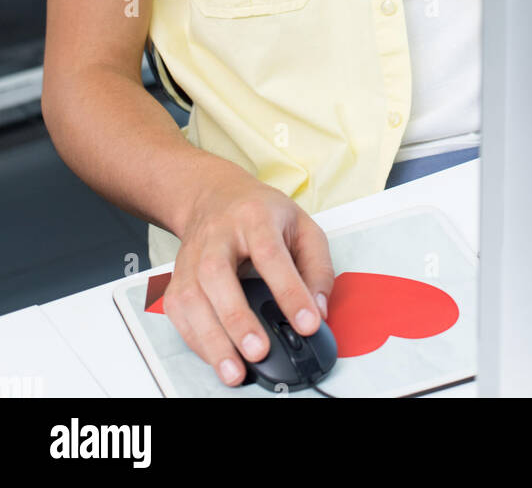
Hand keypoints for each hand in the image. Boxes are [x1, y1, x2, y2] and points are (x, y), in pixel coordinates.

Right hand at [162, 170, 334, 386]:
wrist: (214, 195)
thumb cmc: (260, 212)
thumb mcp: (302, 226)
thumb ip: (317, 267)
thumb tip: (319, 310)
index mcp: (255, 217)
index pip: (271, 255)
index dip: (290, 291)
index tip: (307, 324)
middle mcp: (218, 235)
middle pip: (217, 275)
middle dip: (237, 318)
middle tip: (258, 351)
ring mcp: (192, 256)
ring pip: (191, 298)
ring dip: (211, 339)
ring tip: (234, 370)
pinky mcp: (177, 277)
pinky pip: (178, 312)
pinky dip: (195, 339)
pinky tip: (215, 356)